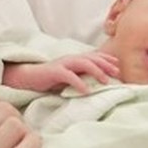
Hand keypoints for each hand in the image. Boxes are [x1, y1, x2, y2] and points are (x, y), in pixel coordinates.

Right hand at [3, 51, 118, 93]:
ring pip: (83, 63)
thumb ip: (81, 76)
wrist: (28, 77)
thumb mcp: (68, 76)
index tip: (119, 67)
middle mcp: (70, 59)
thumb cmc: (49, 79)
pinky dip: (78, 83)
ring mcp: (62, 64)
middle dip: (106, 64)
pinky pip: (68, 76)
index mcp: (74, 59)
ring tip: (106, 81)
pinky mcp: (54, 72)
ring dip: (96, 71)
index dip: (107, 59)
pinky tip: (86, 91)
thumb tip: (97, 84)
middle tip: (118, 74)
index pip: (94, 56)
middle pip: (92, 58)